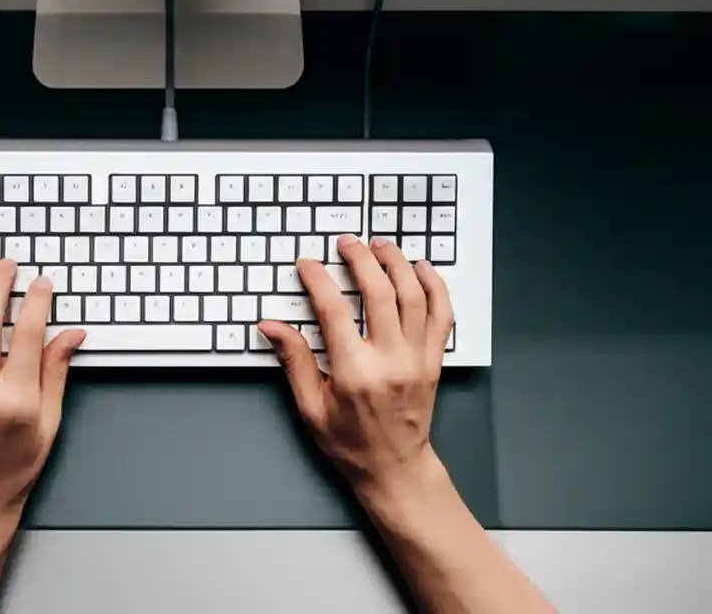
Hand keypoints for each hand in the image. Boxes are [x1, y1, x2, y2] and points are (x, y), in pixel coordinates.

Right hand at [259, 235, 453, 509]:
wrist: (395, 468)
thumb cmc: (349, 442)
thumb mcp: (310, 407)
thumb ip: (294, 361)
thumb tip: (271, 326)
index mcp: (354, 372)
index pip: (334, 311)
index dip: (318, 280)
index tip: (307, 264)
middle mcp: (390, 360)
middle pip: (379, 292)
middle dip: (361, 259)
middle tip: (346, 243)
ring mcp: (417, 358)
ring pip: (414, 296)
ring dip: (397, 264)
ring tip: (380, 246)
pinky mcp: (434, 360)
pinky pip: (441, 314)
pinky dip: (434, 286)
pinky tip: (421, 269)